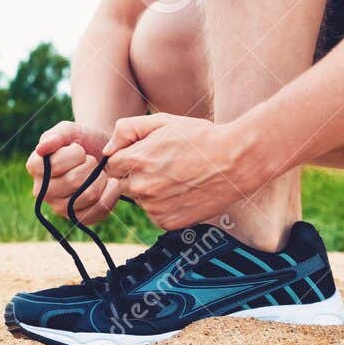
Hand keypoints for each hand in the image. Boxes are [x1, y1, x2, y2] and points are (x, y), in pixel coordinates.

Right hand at [26, 122, 121, 225]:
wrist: (102, 154)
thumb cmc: (82, 140)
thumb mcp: (70, 130)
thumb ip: (56, 135)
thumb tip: (41, 148)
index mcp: (35, 167)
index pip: (57, 164)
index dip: (76, 153)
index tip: (79, 150)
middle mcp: (42, 191)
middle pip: (73, 181)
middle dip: (90, 165)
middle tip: (92, 161)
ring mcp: (59, 208)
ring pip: (88, 195)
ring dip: (101, 178)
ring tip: (99, 171)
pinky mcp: (79, 218)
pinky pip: (99, 210)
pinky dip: (111, 193)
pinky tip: (110, 183)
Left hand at [104, 114, 253, 229]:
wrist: (235, 162)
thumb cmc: (200, 138)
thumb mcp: (162, 122)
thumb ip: (127, 130)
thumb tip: (108, 149)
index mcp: (135, 161)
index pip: (112, 164)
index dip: (129, 157)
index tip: (149, 154)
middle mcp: (141, 187)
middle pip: (124, 183)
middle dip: (137, 174)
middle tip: (166, 165)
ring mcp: (153, 208)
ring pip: (140, 200)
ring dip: (151, 191)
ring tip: (178, 177)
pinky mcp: (167, 222)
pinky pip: (155, 214)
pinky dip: (165, 206)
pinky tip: (184, 192)